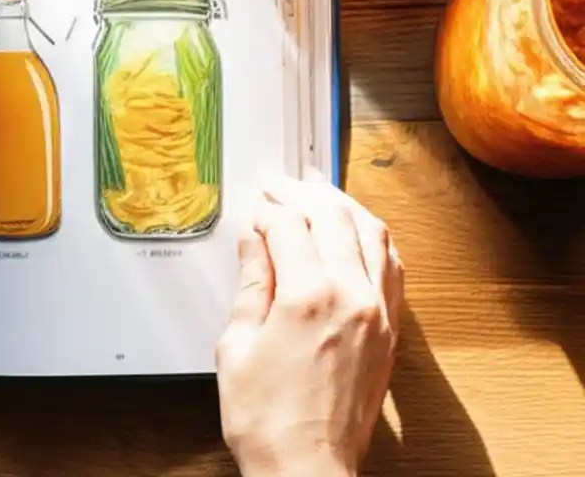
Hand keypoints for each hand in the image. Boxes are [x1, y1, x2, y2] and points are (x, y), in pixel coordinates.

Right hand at [216, 172, 404, 476]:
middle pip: (333, 218)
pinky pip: (392, 265)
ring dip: (343, 205)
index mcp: (308, 297)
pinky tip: (357, 231)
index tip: (253, 202)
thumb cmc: (266, 420)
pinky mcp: (390, 331)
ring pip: (372, 233)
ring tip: (319, 190)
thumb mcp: (237, 344)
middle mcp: (353, 297)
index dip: (266, 207)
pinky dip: (373, 237)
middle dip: (302, 192)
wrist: (306, 468)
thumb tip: (254, 240)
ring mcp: (379, 313)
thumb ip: (251, 283)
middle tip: (279, 181)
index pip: (288, 226)